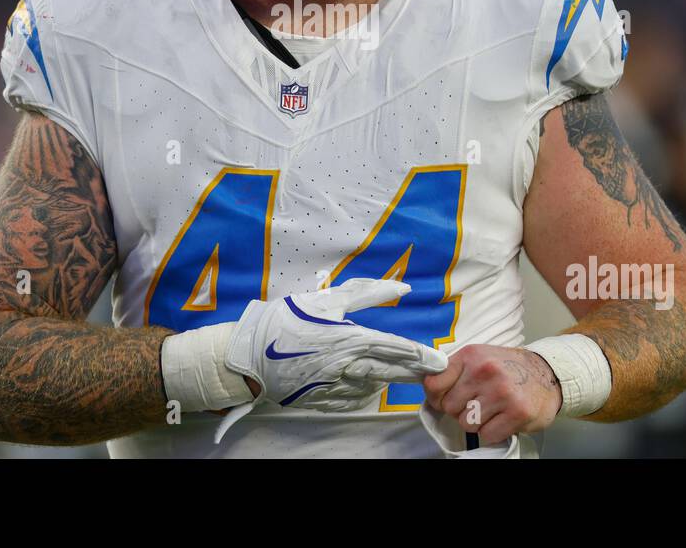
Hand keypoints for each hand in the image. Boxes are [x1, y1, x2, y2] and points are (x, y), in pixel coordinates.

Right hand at [225, 278, 447, 412]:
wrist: (247, 355)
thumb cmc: (286, 320)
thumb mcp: (326, 299)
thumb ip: (366, 292)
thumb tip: (401, 286)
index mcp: (348, 339)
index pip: (393, 347)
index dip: (418, 353)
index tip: (438, 359)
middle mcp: (345, 366)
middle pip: (389, 371)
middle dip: (414, 372)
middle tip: (434, 373)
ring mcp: (333, 387)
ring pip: (372, 386)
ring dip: (390, 381)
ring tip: (405, 375)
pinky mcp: (321, 399)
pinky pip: (352, 398)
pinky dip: (365, 391)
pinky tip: (371, 385)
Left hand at [422, 344, 561, 444]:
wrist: (548, 375)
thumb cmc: (508, 369)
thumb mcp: (480, 358)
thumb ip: (455, 371)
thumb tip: (429, 388)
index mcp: (472, 356)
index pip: (434, 383)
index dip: (436, 396)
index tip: (444, 398)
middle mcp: (485, 371)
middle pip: (449, 407)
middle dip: (460, 410)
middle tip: (477, 403)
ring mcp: (502, 392)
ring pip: (467, 424)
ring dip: (477, 422)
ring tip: (492, 410)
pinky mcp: (517, 413)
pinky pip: (487, 435)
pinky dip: (493, 432)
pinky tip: (503, 418)